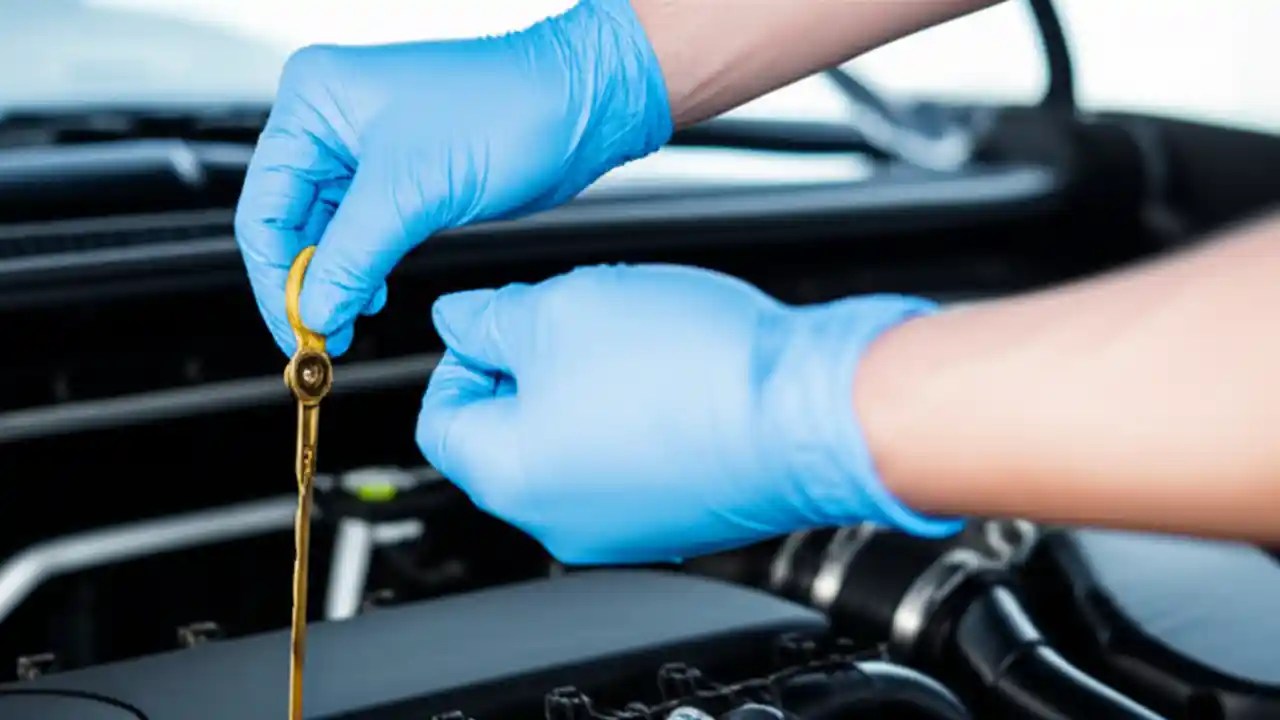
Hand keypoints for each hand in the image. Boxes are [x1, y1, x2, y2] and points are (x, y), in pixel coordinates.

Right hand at [234, 0, 672, 355]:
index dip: (276, 278)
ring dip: (334, 282)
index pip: (264, 207)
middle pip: (288, 223)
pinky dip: (361, 269)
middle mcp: (332, 121)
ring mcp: (366, 149)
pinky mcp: (402, 176)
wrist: (578, 105)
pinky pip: (362, 233)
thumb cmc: (506, 109)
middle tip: (319, 340)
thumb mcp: (412, 193)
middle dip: (304, 285)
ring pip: (325, 234)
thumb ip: (352, 259)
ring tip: (346, 325)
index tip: (295, 329)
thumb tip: (315, 312)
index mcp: (314, 102)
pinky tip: (369, 296)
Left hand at [417, 264, 962, 563]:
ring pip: (570, 447)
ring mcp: (621, 529)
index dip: (463, 355)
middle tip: (574, 319)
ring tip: (633, 342)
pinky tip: (674, 377)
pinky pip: (628, 465)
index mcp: (508, 475)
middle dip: (531, 368)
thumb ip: (488, 317)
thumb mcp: (560, 309)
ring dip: (585, 388)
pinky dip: (635, 419)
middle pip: (507, 435)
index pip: (439, 417)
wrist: (807, 411)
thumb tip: (458, 320)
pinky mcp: (677, 520)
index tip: (499, 321)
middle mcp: (558, 520)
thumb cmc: (692, 370)